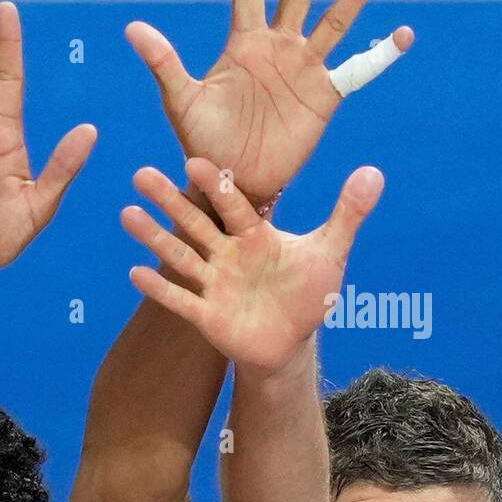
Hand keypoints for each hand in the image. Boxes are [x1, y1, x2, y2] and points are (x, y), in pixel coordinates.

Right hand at [121, 157, 382, 371]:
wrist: (291, 342)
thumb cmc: (308, 293)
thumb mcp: (331, 252)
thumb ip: (348, 213)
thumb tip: (375, 171)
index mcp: (255, 234)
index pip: (234, 205)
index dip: (217, 186)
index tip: (195, 160)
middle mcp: (228, 254)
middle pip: (196, 224)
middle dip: (170, 201)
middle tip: (141, 174)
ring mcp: (214, 284)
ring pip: (181, 257)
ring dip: (155, 238)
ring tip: (126, 214)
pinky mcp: (206, 315)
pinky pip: (181, 300)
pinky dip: (160, 289)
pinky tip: (134, 273)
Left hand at [126, 0, 412, 204]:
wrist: (235, 181)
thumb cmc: (203, 142)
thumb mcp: (181, 101)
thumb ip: (163, 62)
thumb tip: (132, 28)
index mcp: (243, 43)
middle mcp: (277, 48)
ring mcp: (304, 69)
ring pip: (335, 21)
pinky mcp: (325, 96)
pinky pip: (359, 69)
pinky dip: (383, 52)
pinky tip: (405, 33)